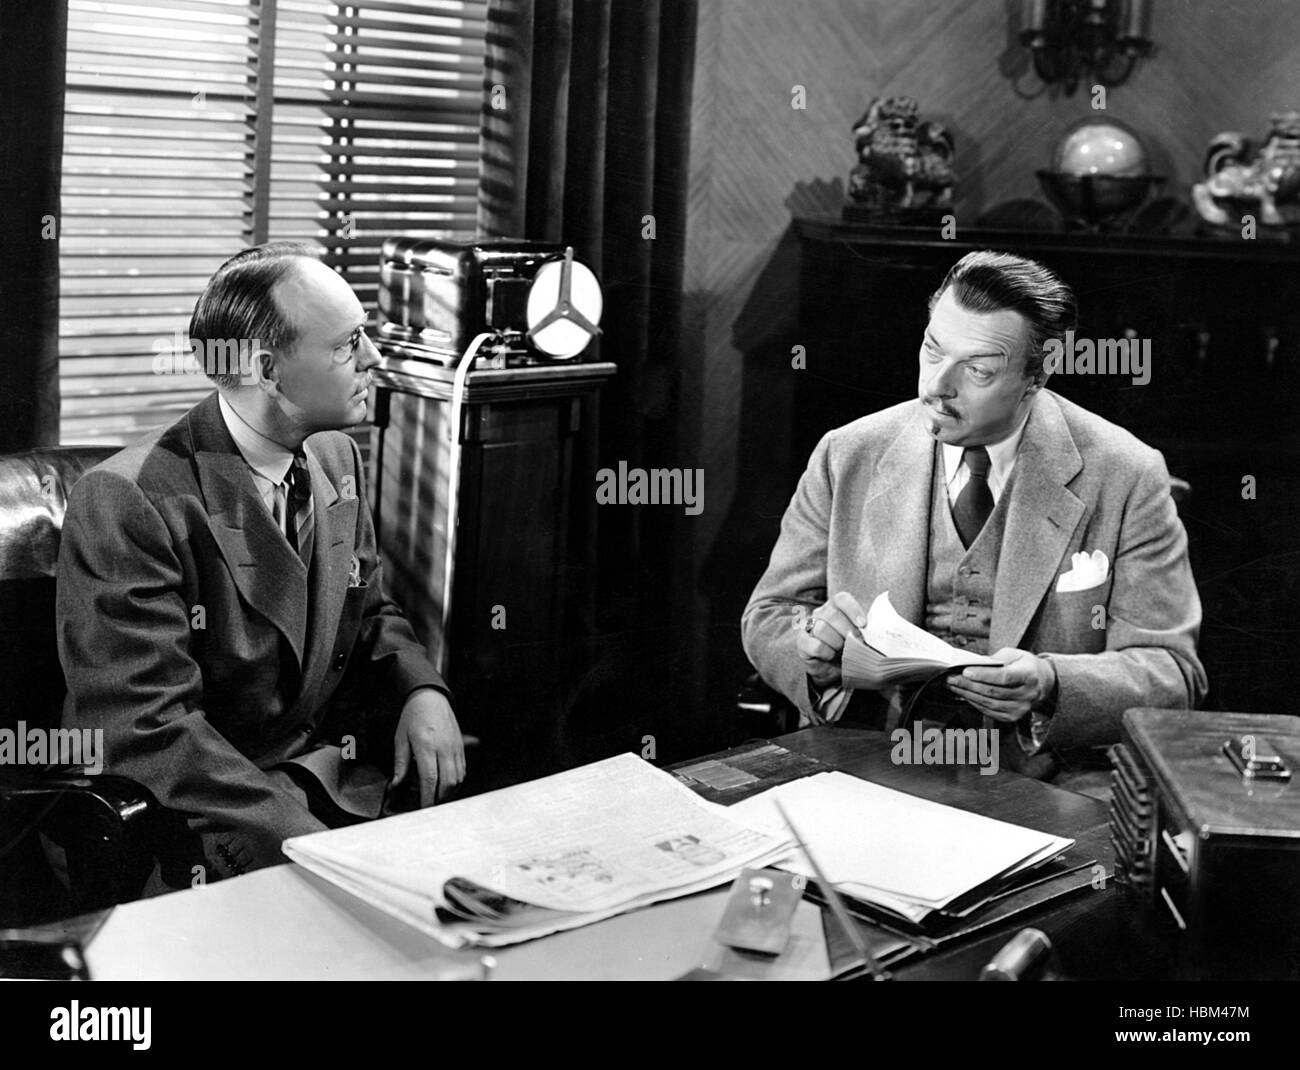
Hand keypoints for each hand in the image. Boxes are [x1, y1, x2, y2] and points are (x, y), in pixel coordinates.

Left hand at [392, 688, 464, 805]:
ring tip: (436, 795)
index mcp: (426, 745)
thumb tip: (396, 785)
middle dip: (439, 799)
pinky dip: (455, 782)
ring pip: (458, 779)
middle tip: (428, 805)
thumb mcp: (400, 739)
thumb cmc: (413, 716)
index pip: (429, 779)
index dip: (427, 798)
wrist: (432, 697)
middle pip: (447, 783)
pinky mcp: (461, 748)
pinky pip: (462, 771)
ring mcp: (455, 748)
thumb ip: (400, 764)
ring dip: (448, 792)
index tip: (422, 809)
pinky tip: (444, 784)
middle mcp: (444, 748)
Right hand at [796, 591, 868, 689]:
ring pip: (822, 628)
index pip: (841, 599)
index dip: (853, 610)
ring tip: (843, 650)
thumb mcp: (859, 636)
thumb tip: (879, 630)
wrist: (832, 669)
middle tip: (857, 642)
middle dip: (847, 630)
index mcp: (835, 607)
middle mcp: (820, 613)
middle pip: (831, 613)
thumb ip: (866, 629)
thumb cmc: (848, 649)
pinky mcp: (802, 642)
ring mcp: (809, 627)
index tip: (863, 625)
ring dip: (837, 642)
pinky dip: (826, 652)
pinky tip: (830, 656)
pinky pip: (815, 645)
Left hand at [945, 648, 1055, 723]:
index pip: (1004, 677)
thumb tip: (973, 665)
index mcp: (1029, 675)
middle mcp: (1027, 695)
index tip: (966, 671)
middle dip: (968, 684)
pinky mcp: (1013, 717)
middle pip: (993, 692)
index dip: (984, 675)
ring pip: (988, 703)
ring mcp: (1021, 708)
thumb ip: (995, 659)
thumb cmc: (1025, 665)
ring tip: (953, 685)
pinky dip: (974, 703)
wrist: (1043, 682)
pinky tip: (964, 694)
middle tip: (951, 677)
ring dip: (967, 694)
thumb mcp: (1014, 654)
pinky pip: (989, 711)